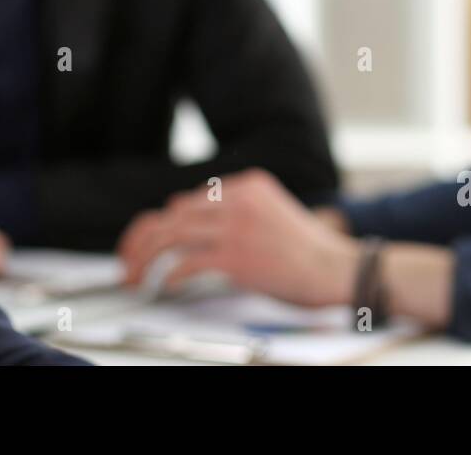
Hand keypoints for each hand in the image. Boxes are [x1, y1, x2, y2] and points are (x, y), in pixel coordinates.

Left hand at [116, 168, 361, 306]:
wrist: (341, 268)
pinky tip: (163, 286)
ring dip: (146, 257)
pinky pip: (187, 263)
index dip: (163, 223)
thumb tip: (196, 224)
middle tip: (129, 258)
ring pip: (172, 235)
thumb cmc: (312, 250)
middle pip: (172, 214)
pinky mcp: (237, 256)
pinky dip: (168, 275)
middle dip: (143, 238)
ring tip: (135, 275)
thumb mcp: (274, 213)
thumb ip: (239, 212)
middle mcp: (238, 198)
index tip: (148, 242)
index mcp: (247, 184)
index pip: (188, 200)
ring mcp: (236, 226)